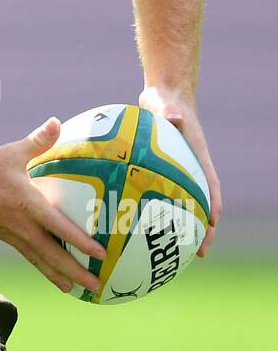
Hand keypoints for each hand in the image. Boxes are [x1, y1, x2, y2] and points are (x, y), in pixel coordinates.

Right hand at [0, 118, 107, 293]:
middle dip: (75, 271)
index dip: (81, 241)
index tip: (100, 253)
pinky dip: (41, 265)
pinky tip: (48, 271)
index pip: (59, 227)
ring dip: (58, 275)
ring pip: (39, 260)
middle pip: (52, 255)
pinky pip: (27, 255)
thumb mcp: (9, 154)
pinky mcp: (2, 237)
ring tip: (73, 289)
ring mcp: (11, 235)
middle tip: (95, 284)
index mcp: (27, 206)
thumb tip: (57, 122)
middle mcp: (21, 226)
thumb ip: (37, 141)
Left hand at [138, 85, 221, 257]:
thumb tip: (174, 117)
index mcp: (198, 157)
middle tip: (200, 254)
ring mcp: (180, 173)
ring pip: (182, 206)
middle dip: (204, 230)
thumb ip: (171, 112)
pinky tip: (135, 228)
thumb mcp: (167, 103)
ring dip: (180, 227)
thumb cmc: (166, 100)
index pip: (211, 185)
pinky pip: (159, 197)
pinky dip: (153, 212)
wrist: (163, 97)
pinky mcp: (164, 173)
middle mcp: (192, 169)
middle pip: (202, 204)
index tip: (212, 225)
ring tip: (172, 254)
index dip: (214, 206)